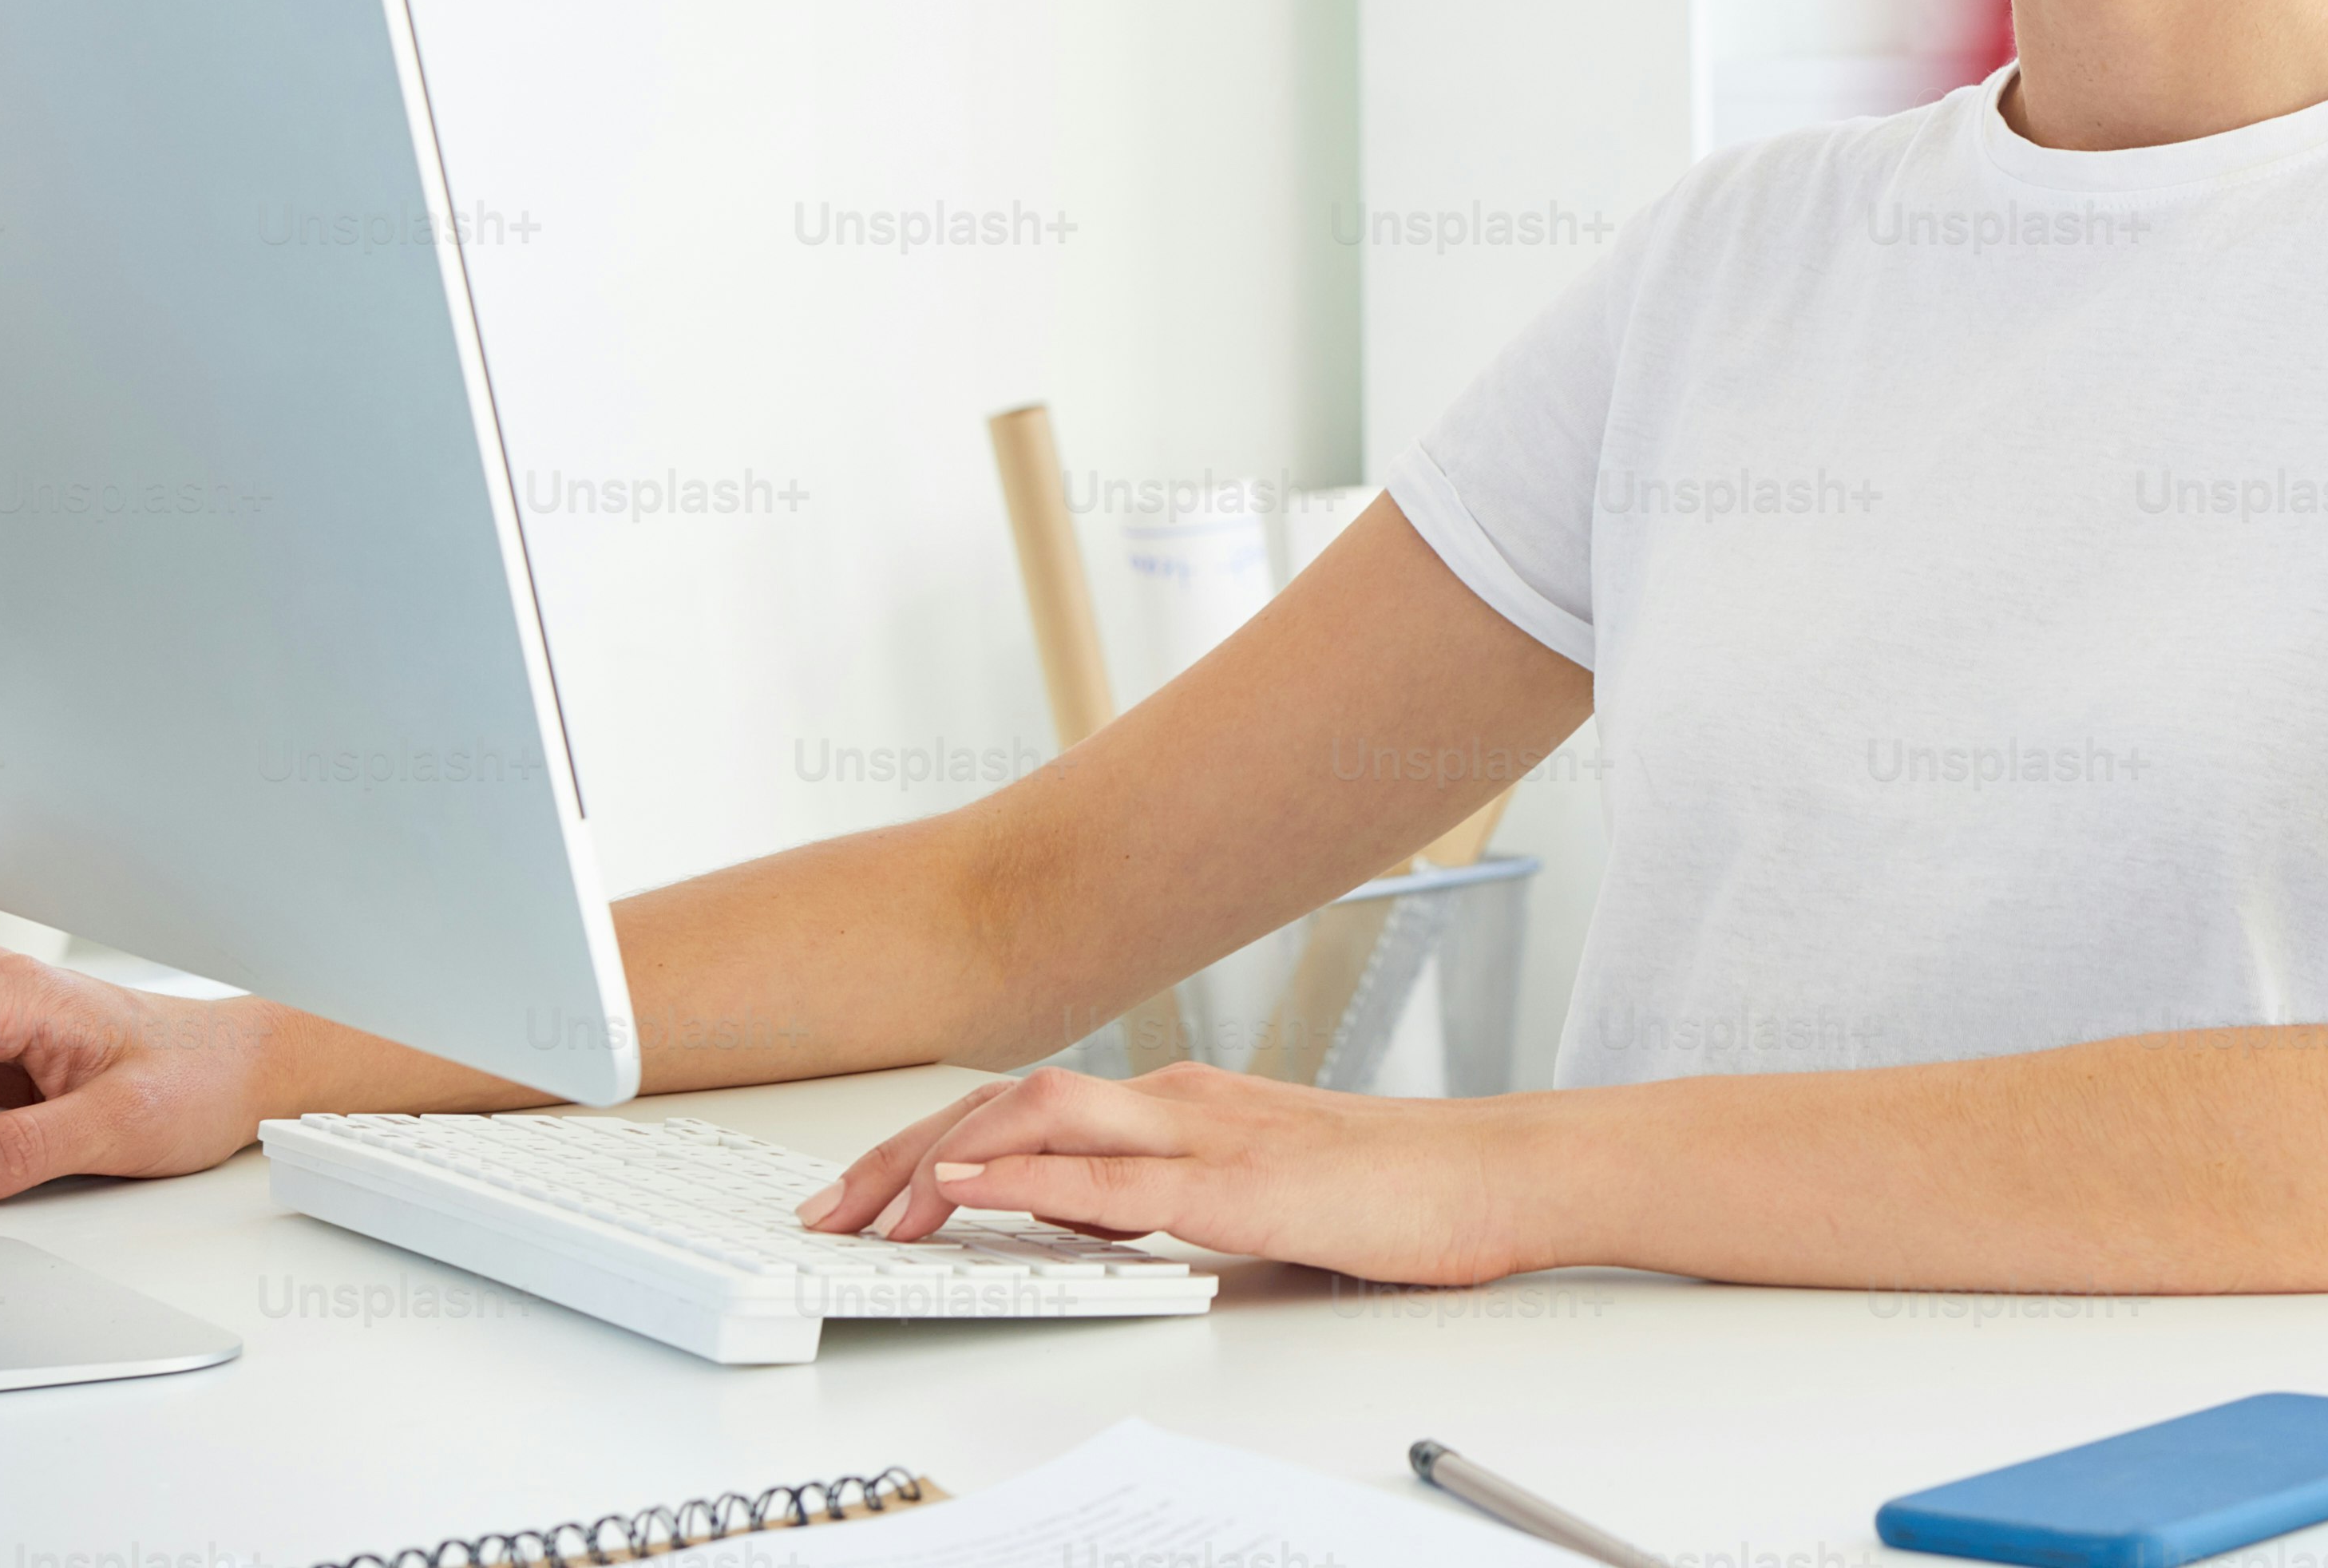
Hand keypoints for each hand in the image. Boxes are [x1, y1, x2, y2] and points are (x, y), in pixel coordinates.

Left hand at [794, 1062, 1526, 1287]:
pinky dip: (1029, 1184)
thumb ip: (1171, 1197)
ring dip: (942, 1161)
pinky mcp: (1242, 1185)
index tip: (864, 1193)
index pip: (1025, 1109)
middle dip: (903, 1153)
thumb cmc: (1395, 1190)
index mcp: (1181, 1104)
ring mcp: (1209, 1134)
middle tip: (829, 1209)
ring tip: (872, 1211)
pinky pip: (1116, 1180)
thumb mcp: (1254, 1190)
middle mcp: (1180, 1102)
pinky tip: (973, 1197)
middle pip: (1007, 1105)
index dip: (931, 1145)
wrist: (1498, 1174)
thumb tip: (1089, 1226)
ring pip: (1044, 1121)